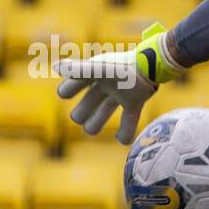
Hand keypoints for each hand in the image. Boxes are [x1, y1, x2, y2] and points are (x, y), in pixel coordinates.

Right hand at [55, 23, 180, 145]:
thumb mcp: (99, 69)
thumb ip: (78, 70)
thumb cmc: (122, 67)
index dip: (67, 90)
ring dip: (96, 123)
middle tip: (79, 118)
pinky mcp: (135, 102)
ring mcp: (120, 94)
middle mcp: (105, 85)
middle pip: (88, 103)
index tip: (65, 94)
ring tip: (92, 130)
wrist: (151, 67)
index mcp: (94, 74)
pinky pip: (129, 119)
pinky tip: (122, 141)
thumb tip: (56, 67)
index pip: (73, 84)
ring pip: (104, 112)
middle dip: (82, 112)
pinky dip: (125, 132)